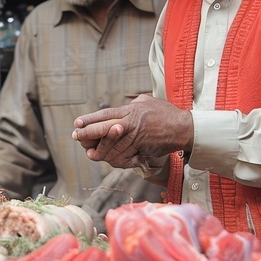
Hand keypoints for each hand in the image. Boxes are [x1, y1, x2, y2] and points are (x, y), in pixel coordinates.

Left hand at [71, 95, 193, 167]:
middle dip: (88, 133)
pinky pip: (126, 154)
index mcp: (131, 109)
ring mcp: (137, 135)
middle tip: (75, 135)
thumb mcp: (148, 102)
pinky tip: (108, 158)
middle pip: (104, 128)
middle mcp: (131, 121)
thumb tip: (125, 104)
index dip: (90, 119)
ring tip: (90, 153)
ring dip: (100, 150)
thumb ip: (133, 104)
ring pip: (113, 145)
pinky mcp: (143, 147)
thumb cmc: (167, 114)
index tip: (77, 122)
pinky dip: (117, 158)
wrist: (185, 128)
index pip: (105, 113)